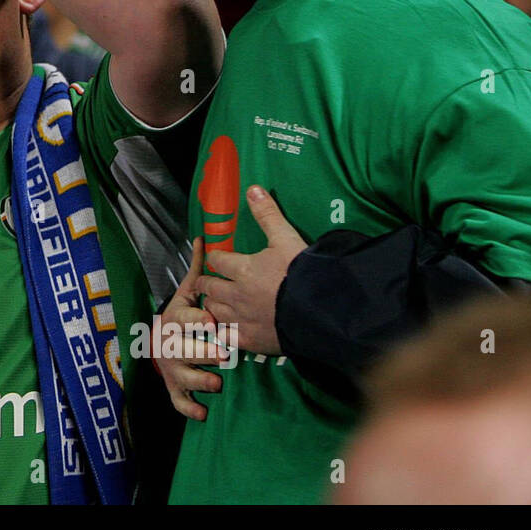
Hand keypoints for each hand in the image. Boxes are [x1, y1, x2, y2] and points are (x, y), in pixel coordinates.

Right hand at [155, 238, 229, 420]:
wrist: (156, 345)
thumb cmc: (180, 316)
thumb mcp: (186, 292)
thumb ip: (197, 270)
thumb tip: (203, 236)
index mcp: (174, 319)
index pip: (183, 318)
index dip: (196, 320)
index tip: (211, 320)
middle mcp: (170, 344)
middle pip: (183, 349)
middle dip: (201, 351)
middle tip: (222, 355)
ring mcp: (171, 368)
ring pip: (183, 376)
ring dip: (199, 381)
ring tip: (217, 383)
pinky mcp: (174, 388)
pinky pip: (178, 402)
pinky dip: (189, 408)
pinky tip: (203, 413)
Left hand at [199, 186, 306, 354]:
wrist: (322, 310)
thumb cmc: (304, 273)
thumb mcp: (286, 239)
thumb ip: (267, 215)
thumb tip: (253, 189)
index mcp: (242, 268)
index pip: (216, 259)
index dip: (217, 258)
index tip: (219, 258)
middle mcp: (235, 294)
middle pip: (208, 286)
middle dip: (208, 282)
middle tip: (212, 280)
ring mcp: (241, 318)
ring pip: (213, 309)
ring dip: (214, 304)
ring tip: (220, 302)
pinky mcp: (250, 340)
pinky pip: (226, 335)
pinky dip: (224, 330)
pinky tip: (229, 327)